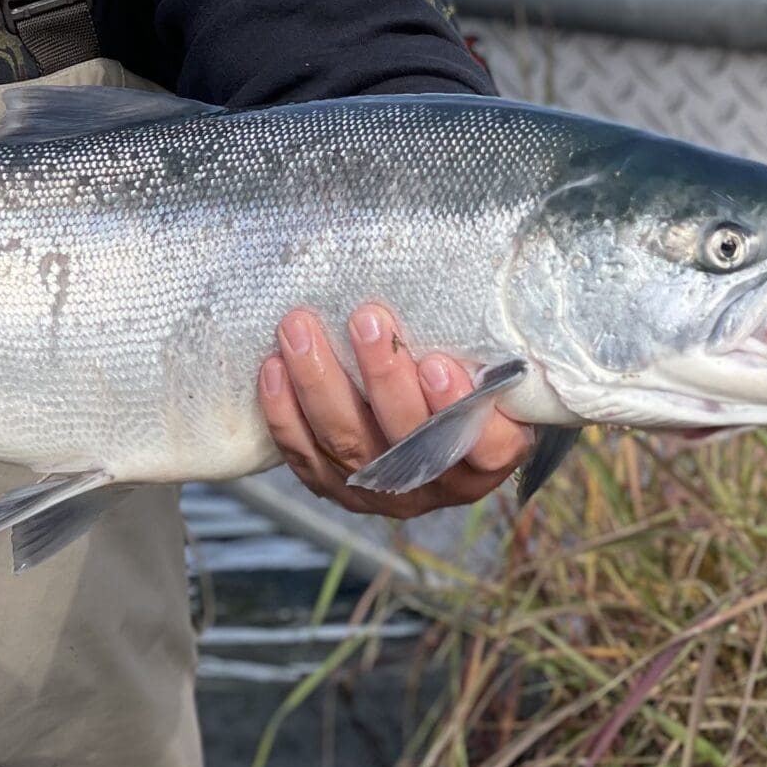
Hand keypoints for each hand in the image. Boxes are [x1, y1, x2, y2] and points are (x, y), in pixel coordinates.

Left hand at [258, 302, 532, 517]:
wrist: (435, 415)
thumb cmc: (470, 372)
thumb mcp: (493, 361)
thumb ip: (485, 341)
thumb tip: (463, 273)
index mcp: (493, 454)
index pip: (486, 446)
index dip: (458, 408)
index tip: (437, 363)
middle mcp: (441, 483)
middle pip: (408, 442)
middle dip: (382, 379)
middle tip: (366, 319)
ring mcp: (387, 492)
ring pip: (349, 447)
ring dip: (321, 384)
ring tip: (301, 329)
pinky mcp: (339, 489)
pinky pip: (306, 458)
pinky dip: (286, 414)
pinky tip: (273, 368)